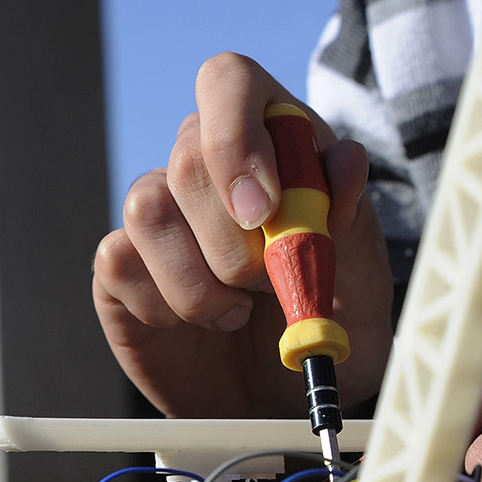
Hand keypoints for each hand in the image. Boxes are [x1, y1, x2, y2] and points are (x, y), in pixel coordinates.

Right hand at [92, 52, 393, 417]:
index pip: (227, 81)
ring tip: (236, 313)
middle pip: (187, 156)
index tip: (263, 210)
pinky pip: (118, 262)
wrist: (284, 400)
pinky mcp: (120, 266)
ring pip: (146, 208)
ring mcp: (156, 214)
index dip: (237, 135)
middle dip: (233, 240)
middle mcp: (202, 164)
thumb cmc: (329, 325)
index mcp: (268, 139)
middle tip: (267, 287)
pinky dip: (166, 308)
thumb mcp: (364, 280)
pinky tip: (197, 325)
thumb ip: (355, 220)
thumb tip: (342, 160)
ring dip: (200, 282)